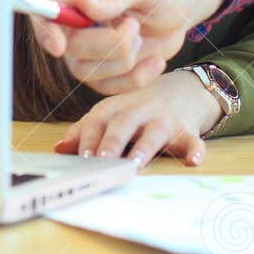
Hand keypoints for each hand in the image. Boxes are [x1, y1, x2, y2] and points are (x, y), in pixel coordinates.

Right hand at [35, 0, 231, 94]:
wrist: (181, 7)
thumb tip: (82, 4)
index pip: (45, 8)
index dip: (44, 29)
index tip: (59, 47)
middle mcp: (76, 20)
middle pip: (69, 47)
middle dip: (109, 43)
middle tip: (134, 25)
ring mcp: (87, 49)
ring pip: (89, 72)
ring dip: (124, 57)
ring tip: (141, 34)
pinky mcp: (105, 72)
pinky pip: (111, 88)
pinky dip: (138, 77)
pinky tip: (154, 60)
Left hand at [53, 70, 219, 165]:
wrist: (186, 89)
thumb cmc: (140, 108)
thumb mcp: (113, 112)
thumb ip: (87, 130)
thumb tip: (58, 149)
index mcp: (117, 107)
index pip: (98, 119)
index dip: (88, 136)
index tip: (78, 157)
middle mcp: (139, 110)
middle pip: (123, 123)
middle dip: (112, 142)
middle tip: (101, 161)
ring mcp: (164, 120)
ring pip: (154, 133)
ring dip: (144, 148)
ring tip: (135, 164)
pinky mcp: (188, 130)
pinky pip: (193, 140)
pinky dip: (195, 150)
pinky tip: (194, 161)